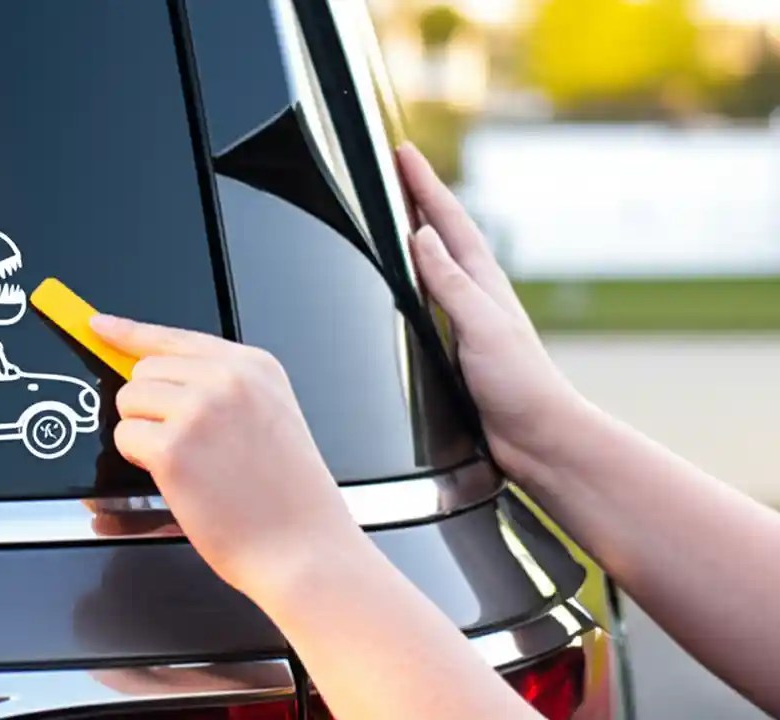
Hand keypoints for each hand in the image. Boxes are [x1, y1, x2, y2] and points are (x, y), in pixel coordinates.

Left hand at [88, 314, 363, 602]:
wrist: (305, 548)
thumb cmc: (287, 498)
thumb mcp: (269, 418)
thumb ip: (218, 390)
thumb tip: (150, 375)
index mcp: (254, 367)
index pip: (174, 336)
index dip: (129, 332)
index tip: (100, 326)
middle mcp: (227, 380)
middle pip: (145, 370)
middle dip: (149, 406)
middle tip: (181, 442)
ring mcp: (199, 411)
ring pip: (128, 401)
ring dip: (143, 433)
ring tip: (186, 463)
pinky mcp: (173, 448)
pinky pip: (125, 437)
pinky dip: (139, 459)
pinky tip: (176, 478)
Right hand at [398, 143, 584, 483]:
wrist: (537, 437)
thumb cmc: (519, 385)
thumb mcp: (481, 326)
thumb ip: (449, 282)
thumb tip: (422, 235)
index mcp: (482, 282)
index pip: (447, 221)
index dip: (423, 185)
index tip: (402, 152)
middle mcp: (474, 293)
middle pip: (441, 233)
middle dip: (418, 198)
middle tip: (394, 168)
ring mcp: (466, 318)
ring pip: (435, 263)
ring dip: (415, 234)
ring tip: (393, 212)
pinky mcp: (457, 345)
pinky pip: (428, 297)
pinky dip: (414, 277)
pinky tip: (404, 285)